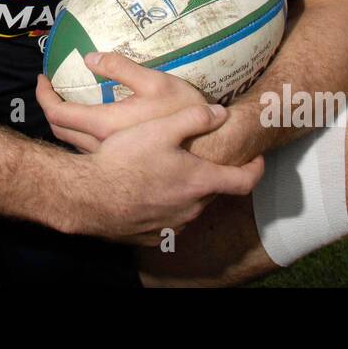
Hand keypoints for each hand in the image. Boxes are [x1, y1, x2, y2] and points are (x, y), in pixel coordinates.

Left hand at [36, 50, 211, 152]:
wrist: (210, 147)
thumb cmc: (184, 111)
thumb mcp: (156, 81)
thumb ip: (120, 68)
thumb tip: (89, 57)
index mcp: (104, 125)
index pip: (57, 113)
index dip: (43, 95)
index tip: (42, 78)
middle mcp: (101, 146)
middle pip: (59, 130)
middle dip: (48, 107)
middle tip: (49, 88)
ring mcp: (111, 158)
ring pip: (73, 142)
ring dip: (64, 121)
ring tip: (68, 101)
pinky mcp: (122, 163)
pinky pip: (89, 148)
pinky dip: (80, 132)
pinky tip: (92, 120)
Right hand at [57, 102, 263, 243]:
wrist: (90, 198)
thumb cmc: (125, 161)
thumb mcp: (161, 129)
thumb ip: (195, 118)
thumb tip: (222, 112)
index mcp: (200, 182)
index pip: (244, 180)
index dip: (256, 168)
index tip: (257, 160)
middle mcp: (193, 208)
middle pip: (213, 190)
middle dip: (211, 174)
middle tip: (198, 157)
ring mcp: (173, 225)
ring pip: (190, 205)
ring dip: (187, 191)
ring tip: (168, 173)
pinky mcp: (153, 236)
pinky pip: (169, 220)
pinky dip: (167, 205)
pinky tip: (147, 192)